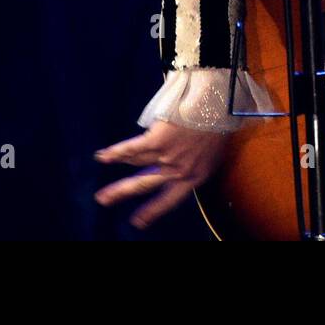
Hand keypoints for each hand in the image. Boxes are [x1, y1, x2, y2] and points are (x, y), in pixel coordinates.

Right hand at [94, 119, 233, 229]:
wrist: (220, 102)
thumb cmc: (221, 121)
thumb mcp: (213, 150)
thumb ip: (194, 161)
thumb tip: (176, 163)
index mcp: (196, 176)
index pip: (170, 199)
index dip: (152, 210)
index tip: (138, 222)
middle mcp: (180, 171)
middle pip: (144, 184)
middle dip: (122, 192)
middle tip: (104, 199)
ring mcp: (168, 157)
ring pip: (136, 162)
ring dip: (117, 163)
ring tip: (103, 162)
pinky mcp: (158, 140)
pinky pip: (131, 149)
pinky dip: (115, 153)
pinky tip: (102, 155)